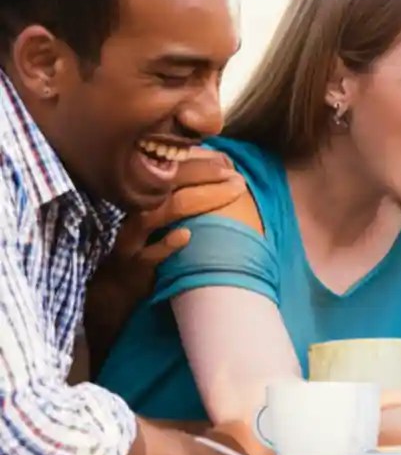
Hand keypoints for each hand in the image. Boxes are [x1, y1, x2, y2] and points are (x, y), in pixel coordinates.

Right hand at [83, 150, 244, 370]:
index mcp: (137, 196)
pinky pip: (148, 255)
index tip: (228, 163)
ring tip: (232, 194)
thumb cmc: (141, 247)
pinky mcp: (132, 267)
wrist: (108, 291)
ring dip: (199, 201)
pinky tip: (187, 236)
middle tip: (237, 178)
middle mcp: (131, 211)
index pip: (168, 169)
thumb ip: (179, 194)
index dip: (198, 164)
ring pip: (160, 213)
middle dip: (205, 176)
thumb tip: (219, 167)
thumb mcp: (156, 218)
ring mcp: (130, 239)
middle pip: (167, 185)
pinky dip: (167, 245)